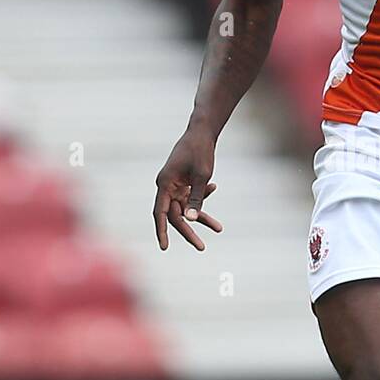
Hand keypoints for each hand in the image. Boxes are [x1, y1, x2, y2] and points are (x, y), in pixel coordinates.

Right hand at [153, 126, 222, 250]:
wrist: (202, 132)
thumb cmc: (201, 152)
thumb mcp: (202, 176)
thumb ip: (196, 199)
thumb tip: (191, 220)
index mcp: (165, 183)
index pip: (160, 213)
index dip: (161, 231)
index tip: (164, 247)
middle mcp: (166, 186)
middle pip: (175, 215)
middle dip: (189, 230)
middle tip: (202, 247)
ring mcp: (174, 185)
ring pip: (185, 208)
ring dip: (202, 217)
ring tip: (219, 228)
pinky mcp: (183, 183)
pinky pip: (191, 197)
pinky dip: (203, 197)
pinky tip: (214, 186)